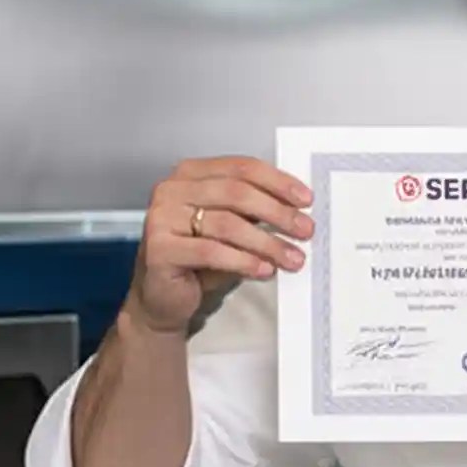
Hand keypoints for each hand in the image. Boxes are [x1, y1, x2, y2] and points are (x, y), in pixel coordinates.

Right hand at [125, 156, 314, 335]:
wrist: (164, 299)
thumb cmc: (201, 259)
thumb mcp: (233, 226)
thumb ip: (256, 211)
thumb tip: (300, 210)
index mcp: (191, 174)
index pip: (241, 168)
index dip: (278, 182)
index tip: (306, 200)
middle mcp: (172, 190)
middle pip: (236, 193)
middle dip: (278, 212)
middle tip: (306, 230)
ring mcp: (161, 218)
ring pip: (227, 224)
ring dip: (267, 242)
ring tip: (292, 258)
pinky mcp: (159, 249)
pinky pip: (211, 251)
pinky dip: (244, 261)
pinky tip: (264, 270)